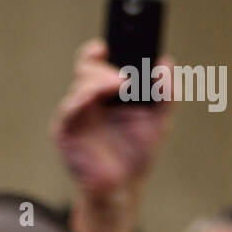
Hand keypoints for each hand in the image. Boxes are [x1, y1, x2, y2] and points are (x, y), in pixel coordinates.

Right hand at [52, 38, 172, 198]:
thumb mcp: (159, 119)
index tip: (110, 44)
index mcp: (107, 90)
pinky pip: (68, 109)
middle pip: (87, 67)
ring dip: (98, 81)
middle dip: (104, 66)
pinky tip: (93, 97)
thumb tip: (165, 63)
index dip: (100, 48)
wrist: (123, 187)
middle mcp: (88, 99)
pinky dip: (80, 99)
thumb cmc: (137, 153)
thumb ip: (166, 92)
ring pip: (80, 85)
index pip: (98, 60)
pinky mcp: (65, 132)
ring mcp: (75, 115)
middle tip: (125, 76)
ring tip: (119, 84)